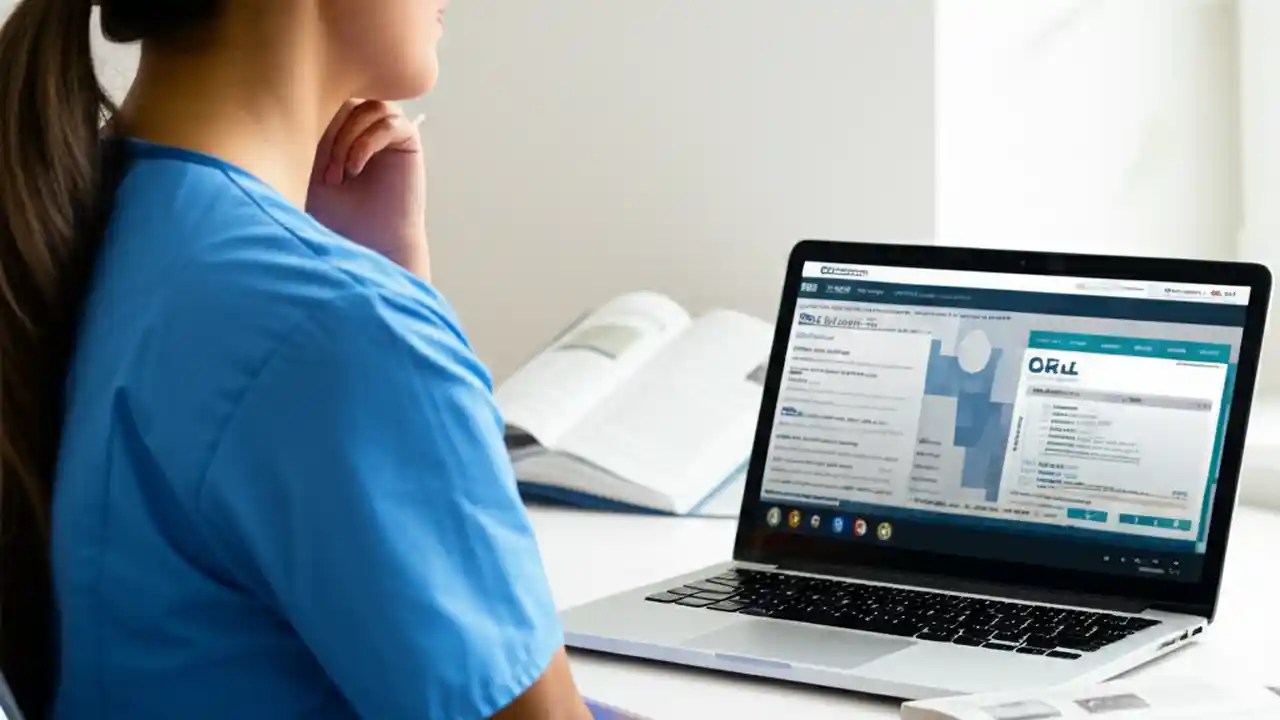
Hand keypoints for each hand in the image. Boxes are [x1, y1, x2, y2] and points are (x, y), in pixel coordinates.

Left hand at [307, 99, 430, 278]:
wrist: (366, 242)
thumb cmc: (336, 213)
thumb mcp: (307, 166)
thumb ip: (306, 129)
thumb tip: (298, 95)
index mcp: (339, 125)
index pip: (324, 97)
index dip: (310, 119)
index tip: (300, 155)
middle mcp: (365, 124)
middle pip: (346, 96)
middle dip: (329, 131)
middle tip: (323, 170)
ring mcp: (387, 131)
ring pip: (368, 107)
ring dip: (348, 138)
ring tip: (340, 173)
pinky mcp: (408, 141)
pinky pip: (390, 122)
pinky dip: (367, 142)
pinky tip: (355, 168)